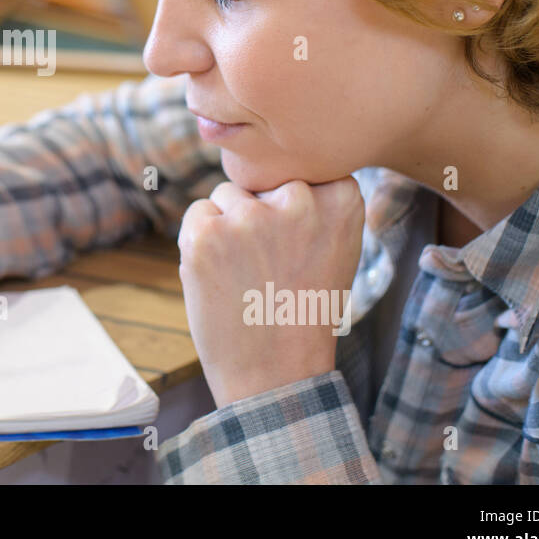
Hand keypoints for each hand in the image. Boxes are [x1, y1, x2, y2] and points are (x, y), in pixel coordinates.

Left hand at [177, 176, 364, 407]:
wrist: (275, 373)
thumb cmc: (303, 310)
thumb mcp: (334, 249)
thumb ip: (315, 205)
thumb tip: (272, 165)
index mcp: (341, 200)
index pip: (303, 173)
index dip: (292, 209)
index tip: (299, 245)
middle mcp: (298, 200)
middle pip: (262, 181)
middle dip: (260, 214)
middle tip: (270, 267)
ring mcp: (249, 216)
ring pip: (226, 195)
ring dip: (228, 226)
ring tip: (247, 274)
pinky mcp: (206, 233)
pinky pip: (197, 214)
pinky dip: (200, 241)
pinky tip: (221, 276)